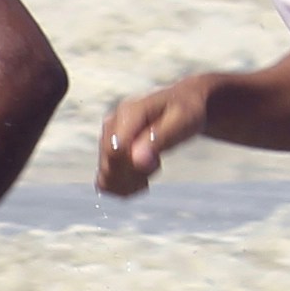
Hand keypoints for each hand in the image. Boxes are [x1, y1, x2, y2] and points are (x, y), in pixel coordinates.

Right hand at [94, 78, 210, 196]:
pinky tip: (140, 178)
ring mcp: (107, 137)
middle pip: (109, 166)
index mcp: (127, 113)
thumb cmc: (184, 111)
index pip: (114, 151)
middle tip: (157, 165)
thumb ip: (159, 140)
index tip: (156, 164)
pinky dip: (123, 186)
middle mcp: (111, 124)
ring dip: (130, 182)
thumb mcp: (181, 122)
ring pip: (106, 176)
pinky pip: (104, 180)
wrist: (182, 104)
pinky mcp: (108, 150)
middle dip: (134, 176)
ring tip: (150, 170)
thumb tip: (137, 161)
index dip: (134, 167)